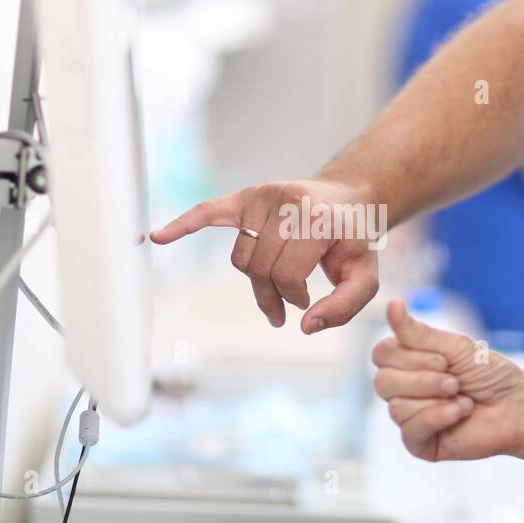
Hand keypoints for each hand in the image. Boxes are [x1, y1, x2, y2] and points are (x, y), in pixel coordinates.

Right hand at [150, 179, 379, 332]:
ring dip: (254, 278)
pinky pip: (208, 212)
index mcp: (317, 219)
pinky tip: (159, 237)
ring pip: (240, 256)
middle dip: (272, 294)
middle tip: (288, 304)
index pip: (286, 273)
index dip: (293, 297)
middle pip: (258, 267)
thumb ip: (344, 307)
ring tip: (275, 285)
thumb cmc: (354, 242)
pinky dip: (183, 225)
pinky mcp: (247, 196)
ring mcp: (264, 195)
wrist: (349, 201)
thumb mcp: (364, 278)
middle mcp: (287, 202)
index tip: (305, 303)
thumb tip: (306, 327)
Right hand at [371, 299, 523, 461]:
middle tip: (455, 381)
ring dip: (436, 398)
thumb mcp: (452, 346)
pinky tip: (460, 413)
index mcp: (406, 363)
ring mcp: (409, 417)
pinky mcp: (419, 443)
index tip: (443, 359)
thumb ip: (416, 331)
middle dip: (424, 379)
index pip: (381, 355)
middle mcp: (402, 390)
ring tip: (462, 397)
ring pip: (395, 407)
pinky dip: (438, 418)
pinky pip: (410, 430)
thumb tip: (392, 303)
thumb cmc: (488, 374)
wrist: (517, 405)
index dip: (410, 356)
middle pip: (383, 382)